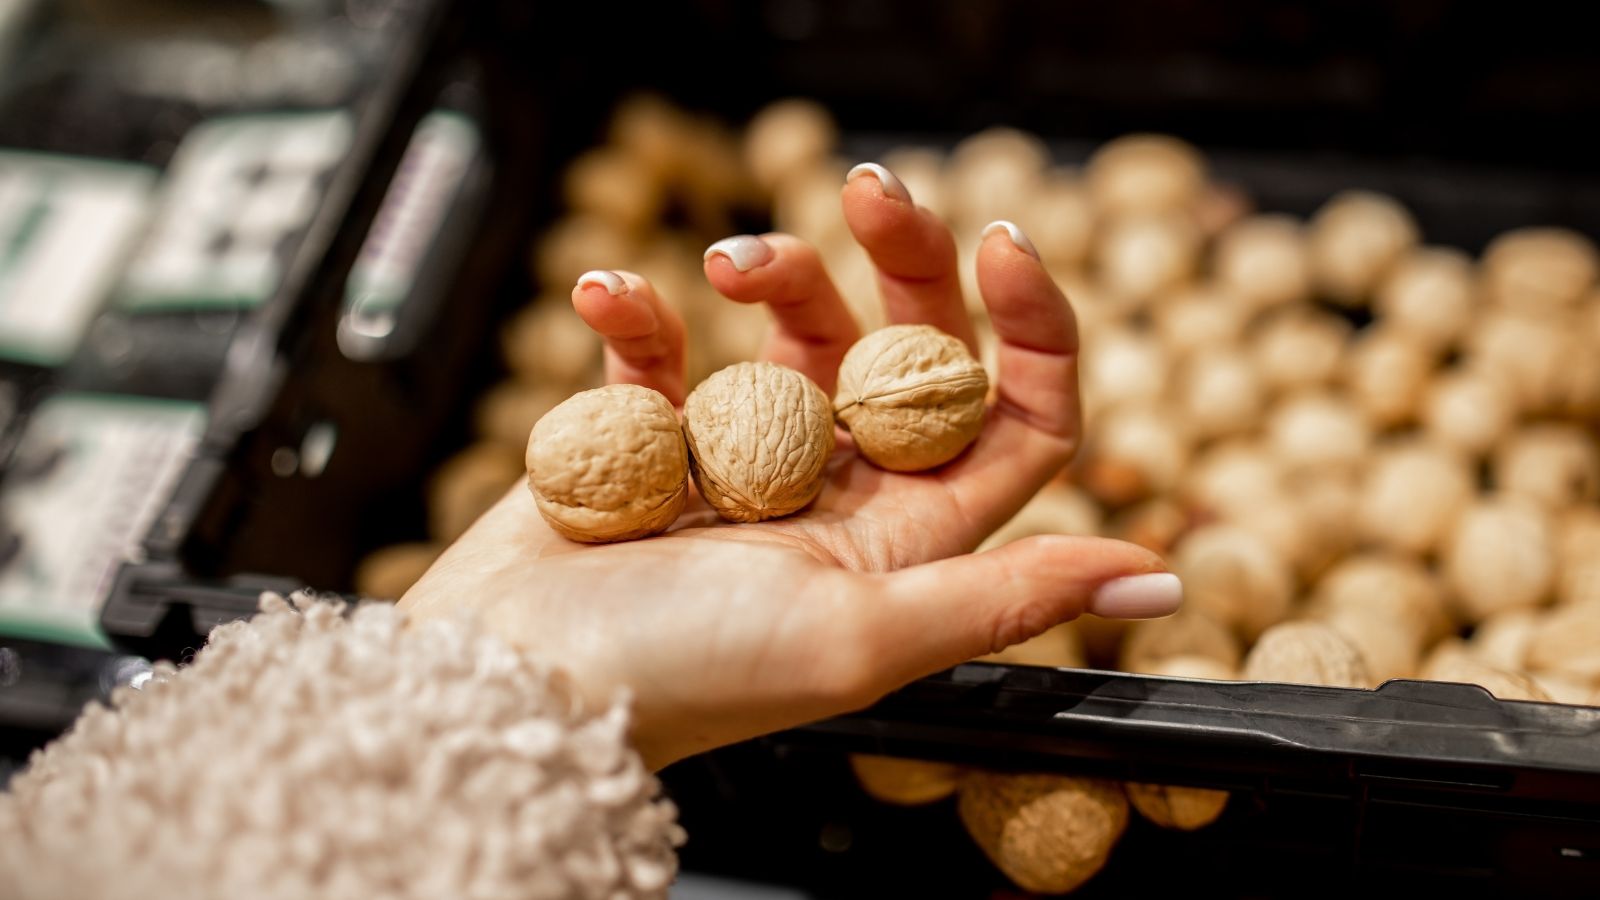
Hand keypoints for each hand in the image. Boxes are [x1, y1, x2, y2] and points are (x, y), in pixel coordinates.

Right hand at [398, 166, 1179, 769]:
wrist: (516, 684)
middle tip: (874, 189)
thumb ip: (1005, 598)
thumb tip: (1154, 582)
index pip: (1016, 421)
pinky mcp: (649, 438)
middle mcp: (839, 493)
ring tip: (729, 264)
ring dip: (776, 274)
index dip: (1033, 332)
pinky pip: (664, 352)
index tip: (1000, 248)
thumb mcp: (864, 637)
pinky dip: (637, 314)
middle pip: (910, 350)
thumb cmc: (686, 674)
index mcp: (907, 539)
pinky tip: (610, 295)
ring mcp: (743, 461)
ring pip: (796, 332)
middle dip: (905, 261)